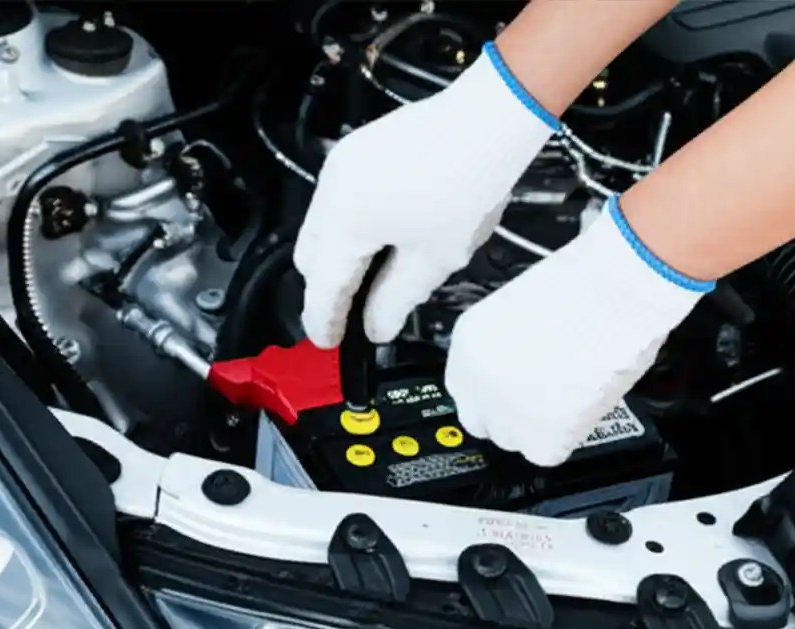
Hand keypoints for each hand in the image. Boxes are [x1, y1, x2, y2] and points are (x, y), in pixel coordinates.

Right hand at [296, 45, 555, 346]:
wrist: (484, 121)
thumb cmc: (462, 190)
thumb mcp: (433, 260)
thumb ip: (395, 300)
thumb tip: (375, 327)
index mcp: (342, 225)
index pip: (321, 287)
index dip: (324, 320)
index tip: (328, 342)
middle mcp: (329, 193)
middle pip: (310, 256)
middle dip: (326, 287)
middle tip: (351, 313)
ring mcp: (340, 166)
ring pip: (321, 226)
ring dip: (339, 256)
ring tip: (374, 276)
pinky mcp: (357, 149)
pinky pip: (338, 199)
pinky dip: (349, 226)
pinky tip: (384, 234)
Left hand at [445, 197, 712, 466]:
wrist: (619, 291)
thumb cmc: (585, 285)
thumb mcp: (520, 313)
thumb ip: (509, 350)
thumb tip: (522, 371)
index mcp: (468, 344)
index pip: (466, 391)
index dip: (494, 393)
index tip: (513, 392)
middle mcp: (478, 380)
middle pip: (483, 422)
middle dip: (511, 415)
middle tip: (544, 399)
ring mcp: (506, 410)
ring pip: (514, 440)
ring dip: (538, 426)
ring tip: (569, 396)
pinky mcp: (541, 434)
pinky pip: (546, 453)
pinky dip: (565, 437)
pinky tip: (580, 406)